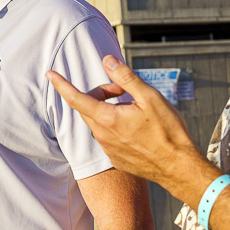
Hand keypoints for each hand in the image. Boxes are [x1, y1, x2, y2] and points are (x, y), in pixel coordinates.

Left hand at [47, 55, 200, 187]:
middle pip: (89, 108)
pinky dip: (116, 126)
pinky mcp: (116, 159)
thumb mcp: (150, 97)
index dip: (61, 85)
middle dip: (101, 93)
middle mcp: (103, 136)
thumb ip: (125, 78)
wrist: (179, 168)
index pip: (76, 98)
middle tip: (124, 90)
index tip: (50, 74)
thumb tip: (107, 60)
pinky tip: (138, 128)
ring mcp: (108, 150)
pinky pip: (108, 137)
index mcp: (108, 119)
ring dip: (109, 110)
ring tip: (135, 110)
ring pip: (99, 122)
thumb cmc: (168, 132)